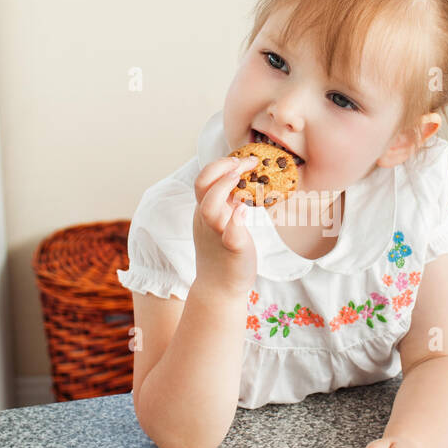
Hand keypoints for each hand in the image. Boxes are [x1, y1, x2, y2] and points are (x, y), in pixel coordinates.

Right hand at [192, 155, 258, 297]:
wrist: (218, 288)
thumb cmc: (223, 252)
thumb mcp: (223, 219)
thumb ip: (228, 200)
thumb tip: (240, 176)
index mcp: (206, 210)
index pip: (205, 178)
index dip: (222, 164)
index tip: (243, 160)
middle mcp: (208, 220)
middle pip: (202, 185)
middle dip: (221, 168)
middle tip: (245, 162)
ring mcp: (218, 234)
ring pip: (210, 208)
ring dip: (223, 188)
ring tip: (239, 177)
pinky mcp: (232, 249)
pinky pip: (230, 235)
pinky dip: (236, 221)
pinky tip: (244, 211)